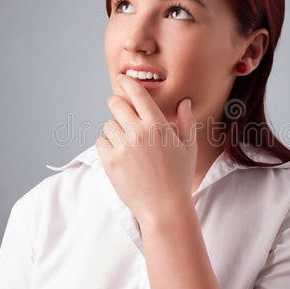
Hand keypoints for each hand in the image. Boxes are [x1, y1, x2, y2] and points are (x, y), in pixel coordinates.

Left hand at [96, 74, 196, 223]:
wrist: (164, 208)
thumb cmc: (179, 178)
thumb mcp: (188, 148)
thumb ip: (186, 122)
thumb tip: (184, 102)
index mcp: (158, 126)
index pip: (138, 95)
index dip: (127, 83)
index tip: (122, 79)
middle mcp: (139, 133)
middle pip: (116, 105)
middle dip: (116, 103)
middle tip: (117, 107)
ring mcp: (123, 147)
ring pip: (108, 125)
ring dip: (114, 130)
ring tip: (125, 143)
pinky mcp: (110, 162)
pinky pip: (101, 142)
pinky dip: (107, 145)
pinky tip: (119, 155)